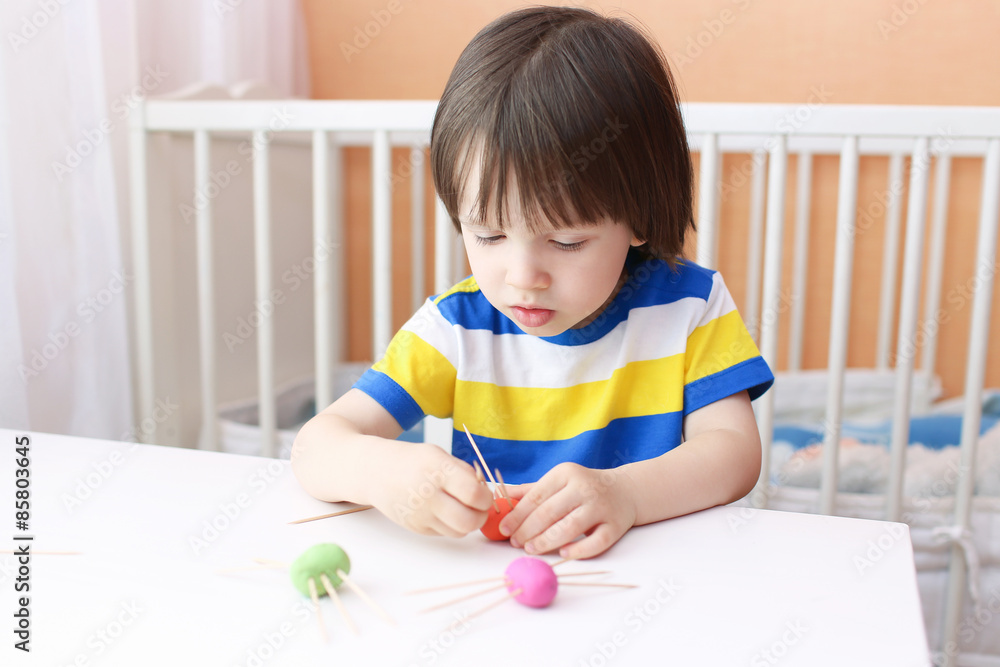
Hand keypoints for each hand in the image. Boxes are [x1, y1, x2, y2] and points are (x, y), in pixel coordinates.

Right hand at [369, 443, 493, 537]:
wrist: (376, 472)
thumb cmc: (412, 461)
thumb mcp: (439, 455)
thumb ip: (464, 473)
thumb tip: (485, 492)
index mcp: (438, 471)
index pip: (474, 494)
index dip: (486, 498)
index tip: (485, 494)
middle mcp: (428, 495)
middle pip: (469, 521)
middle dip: (481, 516)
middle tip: (479, 507)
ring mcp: (420, 514)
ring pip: (459, 531)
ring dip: (467, 522)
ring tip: (462, 508)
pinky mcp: (415, 528)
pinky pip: (444, 533)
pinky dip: (450, 525)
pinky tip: (443, 510)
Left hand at [498, 462, 636, 558]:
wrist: (625, 490)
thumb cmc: (583, 488)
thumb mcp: (558, 482)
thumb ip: (529, 491)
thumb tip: (497, 497)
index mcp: (566, 473)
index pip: (536, 496)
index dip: (517, 514)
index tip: (504, 529)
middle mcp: (584, 488)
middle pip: (550, 512)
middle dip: (528, 530)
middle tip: (515, 543)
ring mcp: (601, 507)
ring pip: (570, 527)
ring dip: (547, 541)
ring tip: (531, 549)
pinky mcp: (616, 525)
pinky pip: (596, 541)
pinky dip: (579, 549)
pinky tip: (563, 554)